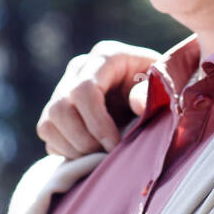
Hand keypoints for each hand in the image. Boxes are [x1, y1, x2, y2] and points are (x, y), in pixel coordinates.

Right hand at [36, 40, 162, 157]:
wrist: (153, 95)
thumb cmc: (161, 89)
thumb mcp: (165, 86)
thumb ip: (152, 93)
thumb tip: (136, 102)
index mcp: (106, 56)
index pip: (84, 90)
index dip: (97, 123)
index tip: (115, 145)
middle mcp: (79, 68)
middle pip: (59, 108)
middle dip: (83, 139)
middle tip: (107, 154)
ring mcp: (63, 88)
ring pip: (48, 123)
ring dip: (73, 148)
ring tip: (100, 156)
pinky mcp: (56, 110)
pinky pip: (48, 135)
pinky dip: (66, 151)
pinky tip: (91, 154)